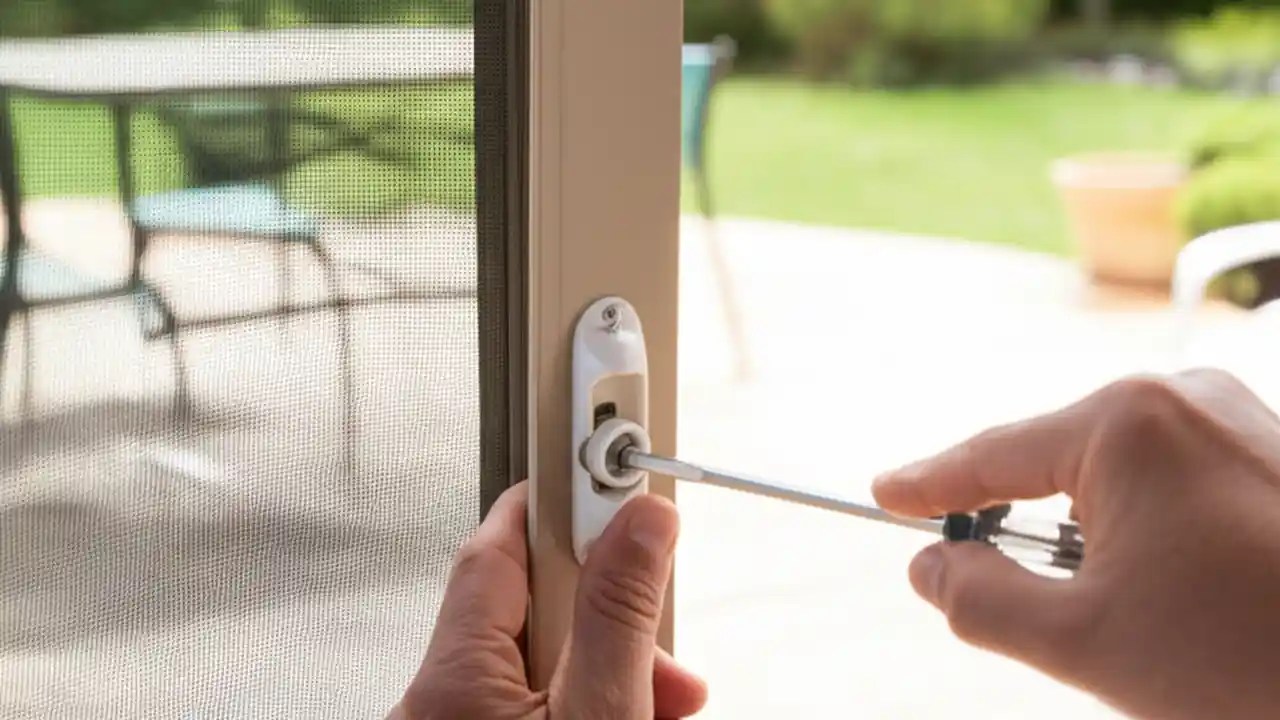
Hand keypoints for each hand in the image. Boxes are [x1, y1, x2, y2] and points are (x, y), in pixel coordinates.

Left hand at [389, 481, 706, 719]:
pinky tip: (636, 707)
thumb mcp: (600, 713)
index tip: (609, 480)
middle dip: (606, 604)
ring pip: (541, 656)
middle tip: (660, 615)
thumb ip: (618, 619)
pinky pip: (536, 697)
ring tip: (664, 693)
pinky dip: (587, 693)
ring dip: (610, 658)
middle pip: (530, 604)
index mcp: (453, 680)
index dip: (557, 505)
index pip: (496, 546)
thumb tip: (642, 523)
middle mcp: (439, 701)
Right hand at [873, 370, 1279, 719]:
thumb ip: (980, 599)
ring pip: (1114, 473)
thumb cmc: (1245, 660)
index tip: (881, 495)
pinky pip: (1170, 477)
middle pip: (1053, 461)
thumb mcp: (1083, 642)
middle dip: (1025, 528)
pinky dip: (1144, 529)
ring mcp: (1235, 415)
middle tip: (1019, 599)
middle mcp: (1180, 397)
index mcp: (1125, 423)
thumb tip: (930, 567)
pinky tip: (1176, 590)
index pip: (990, 455)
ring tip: (1132, 615)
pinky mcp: (1270, 448)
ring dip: (1092, 538)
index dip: (928, 484)